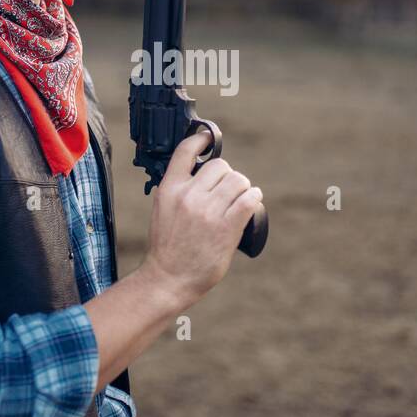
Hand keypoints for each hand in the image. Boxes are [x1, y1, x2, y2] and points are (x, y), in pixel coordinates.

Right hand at [142, 129, 262, 308]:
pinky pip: (249, 199)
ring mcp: (208, 212)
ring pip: (238, 180)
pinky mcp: (226, 227)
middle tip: (228, 191)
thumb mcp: (162, 210)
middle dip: (228, 176)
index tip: (208, 138)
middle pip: (221, 166)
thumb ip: (177, 190)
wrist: (169, 278)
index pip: (186, 151)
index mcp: (170, 189)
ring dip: (244, 187)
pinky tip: (252, 201)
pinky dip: (254, 197)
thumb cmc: (167, 247)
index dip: (201, 139)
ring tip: (241, 198)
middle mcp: (189, 196)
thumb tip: (197, 173)